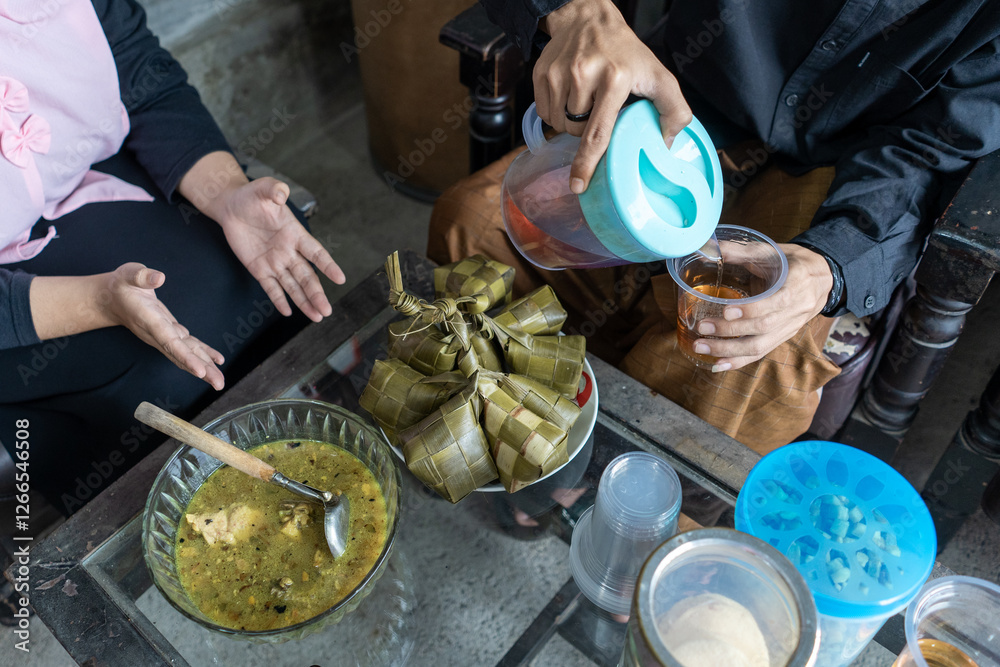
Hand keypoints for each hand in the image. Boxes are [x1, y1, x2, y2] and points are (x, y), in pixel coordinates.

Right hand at [103, 263, 225, 388]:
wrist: (111, 299)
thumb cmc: (121, 285)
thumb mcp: (129, 274)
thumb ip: (142, 276)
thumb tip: (159, 278)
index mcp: (150, 320)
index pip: (169, 342)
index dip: (185, 356)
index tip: (199, 371)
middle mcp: (158, 333)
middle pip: (181, 354)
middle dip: (201, 369)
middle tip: (219, 384)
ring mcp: (164, 335)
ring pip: (186, 354)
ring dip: (205, 367)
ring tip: (220, 381)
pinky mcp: (170, 332)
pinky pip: (188, 346)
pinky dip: (203, 354)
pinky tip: (217, 361)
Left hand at [217, 177, 345, 321]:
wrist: (232, 206)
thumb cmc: (252, 196)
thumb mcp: (264, 188)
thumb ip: (275, 189)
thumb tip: (281, 194)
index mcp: (295, 234)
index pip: (315, 252)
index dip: (327, 265)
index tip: (340, 279)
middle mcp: (289, 252)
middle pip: (306, 276)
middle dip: (317, 294)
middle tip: (327, 310)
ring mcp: (275, 262)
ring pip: (293, 286)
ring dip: (304, 302)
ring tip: (317, 317)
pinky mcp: (259, 269)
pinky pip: (271, 288)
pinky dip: (279, 300)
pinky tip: (288, 312)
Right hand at [537, 0, 691, 192]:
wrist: (588, 18)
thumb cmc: (625, 52)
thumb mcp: (658, 75)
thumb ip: (673, 109)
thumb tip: (667, 143)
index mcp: (615, 80)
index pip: (598, 133)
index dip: (587, 163)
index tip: (578, 185)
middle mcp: (584, 75)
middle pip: (576, 132)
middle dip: (586, 130)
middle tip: (598, 107)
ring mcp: (559, 74)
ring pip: (559, 124)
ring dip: (571, 121)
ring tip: (584, 99)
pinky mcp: (541, 74)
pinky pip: (544, 112)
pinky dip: (556, 112)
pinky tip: (569, 95)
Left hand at [691, 244, 833, 371]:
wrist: (823, 278)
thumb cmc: (793, 262)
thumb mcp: (772, 251)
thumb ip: (742, 251)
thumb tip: (709, 247)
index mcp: (798, 283)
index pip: (776, 302)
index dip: (751, 309)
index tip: (726, 309)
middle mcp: (797, 310)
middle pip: (764, 328)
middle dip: (731, 331)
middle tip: (702, 327)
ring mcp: (790, 327)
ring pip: (761, 346)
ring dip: (729, 351)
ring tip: (701, 346)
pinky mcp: (783, 337)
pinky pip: (761, 353)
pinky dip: (739, 361)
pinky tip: (718, 364)